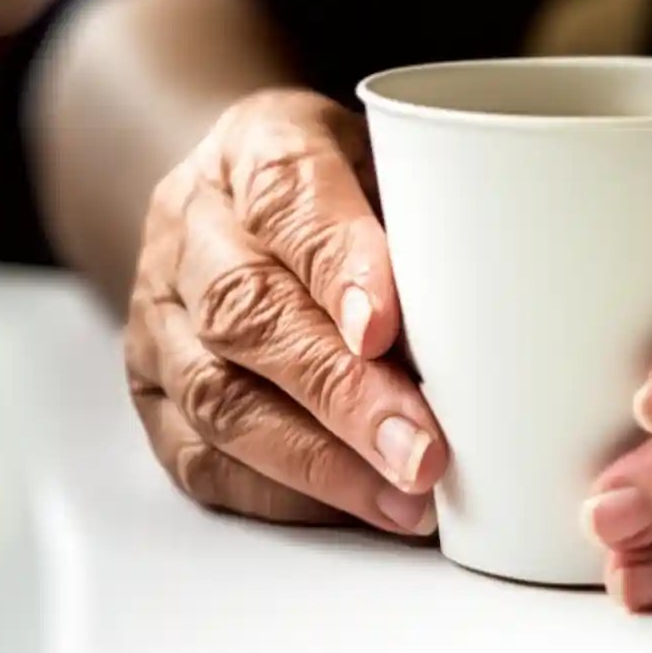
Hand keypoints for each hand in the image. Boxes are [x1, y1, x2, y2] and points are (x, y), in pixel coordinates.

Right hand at [124, 89, 446, 534]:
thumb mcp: (392, 155)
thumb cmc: (342, 184)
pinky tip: (354, 505)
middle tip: (422, 448)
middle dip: (342, 393)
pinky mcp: (154, 390)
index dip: (336, 264)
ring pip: (219, 396)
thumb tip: (497, 310)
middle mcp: (194, 229)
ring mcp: (162, 314)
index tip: (386, 327)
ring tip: (404, 498)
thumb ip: (430, 210)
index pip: (286, 197)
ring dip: (319, 459)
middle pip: (248, 312)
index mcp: (256, 147)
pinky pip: (202, 455)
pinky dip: (283, 492)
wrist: (235, 198)